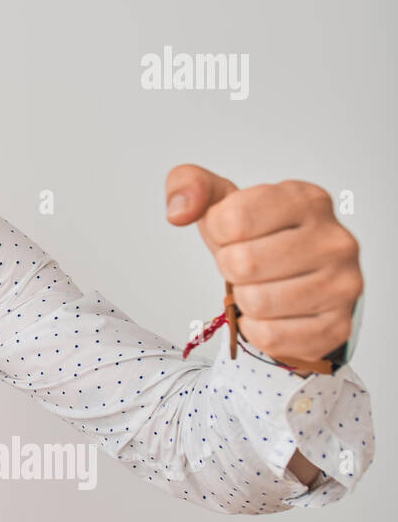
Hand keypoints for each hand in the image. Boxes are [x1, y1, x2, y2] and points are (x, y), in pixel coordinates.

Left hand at [165, 164, 361, 365]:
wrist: (299, 282)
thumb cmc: (259, 240)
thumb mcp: (222, 202)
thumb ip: (189, 186)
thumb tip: (178, 212)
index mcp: (307, 199)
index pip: (234, 218)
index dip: (218, 232)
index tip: (233, 234)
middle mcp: (335, 240)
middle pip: (243, 263)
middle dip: (230, 267)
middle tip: (244, 265)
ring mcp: (343, 285)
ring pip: (256, 302)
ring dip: (243, 299)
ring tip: (260, 286)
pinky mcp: (337, 326)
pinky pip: (270, 335)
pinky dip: (256, 329)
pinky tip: (271, 313)